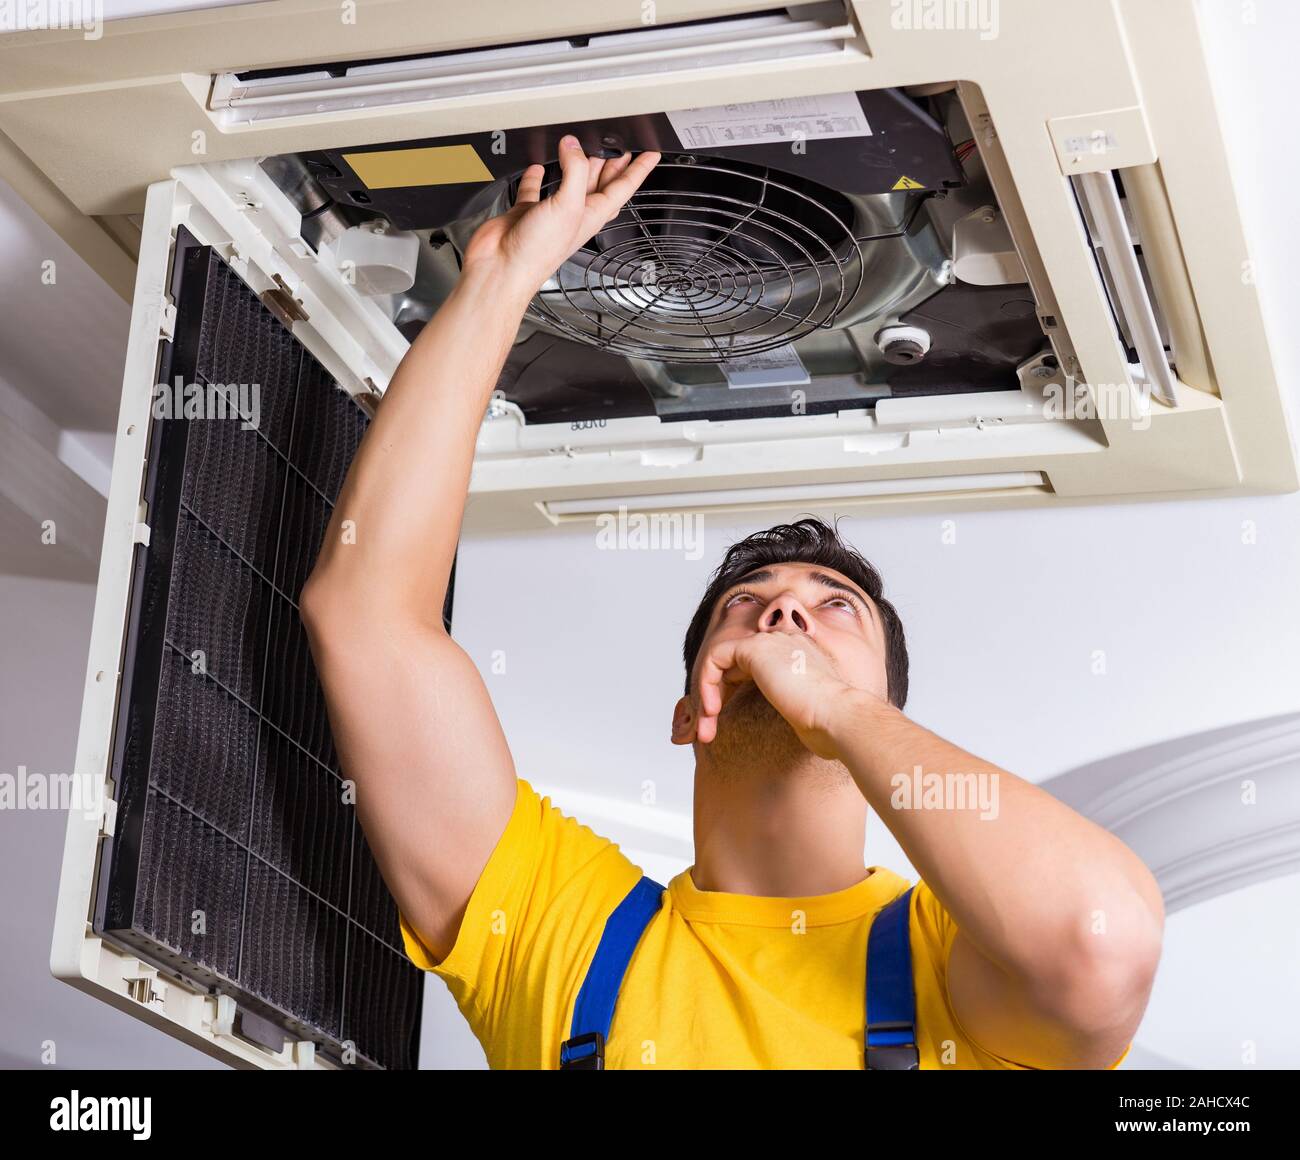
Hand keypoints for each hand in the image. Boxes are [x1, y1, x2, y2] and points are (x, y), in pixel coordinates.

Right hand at [461, 136, 660, 300]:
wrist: (503, 270)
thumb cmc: (538, 253)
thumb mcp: (568, 206)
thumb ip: (574, 171)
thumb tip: (573, 146)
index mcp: (592, 215)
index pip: (623, 187)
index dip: (638, 170)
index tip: (652, 155)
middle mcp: (574, 214)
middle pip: (599, 184)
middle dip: (611, 165)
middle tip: (620, 148)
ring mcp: (552, 213)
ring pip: (570, 183)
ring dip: (577, 166)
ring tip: (584, 147)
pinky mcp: (528, 212)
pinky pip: (535, 189)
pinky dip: (537, 177)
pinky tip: (538, 167)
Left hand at [695, 632, 876, 759]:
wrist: (838, 717)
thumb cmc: (829, 724)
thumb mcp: (804, 712)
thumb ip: (789, 705)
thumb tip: (785, 719)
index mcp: (796, 653)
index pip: (752, 664)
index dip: (731, 691)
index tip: (722, 721)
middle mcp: (783, 641)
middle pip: (732, 663)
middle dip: (713, 696)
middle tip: (706, 730)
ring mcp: (769, 641)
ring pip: (720, 662)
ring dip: (706, 695)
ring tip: (705, 729)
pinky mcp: (754, 649)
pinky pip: (714, 658)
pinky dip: (705, 684)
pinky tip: (711, 711)